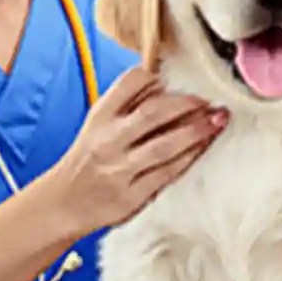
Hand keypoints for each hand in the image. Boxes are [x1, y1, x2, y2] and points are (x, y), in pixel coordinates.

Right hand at [55, 67, 228, 231]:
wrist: (63, 202)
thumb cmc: (89, 158)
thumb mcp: (98, 124)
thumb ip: (127, 104)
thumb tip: (165, 83)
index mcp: (100, 116)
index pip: (130, 83)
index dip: (158, 77)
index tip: (180, 78)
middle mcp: (108, 141)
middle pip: (154, 113)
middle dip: (188, 104)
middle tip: (210, 101)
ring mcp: (120, 170)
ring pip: (165, 146)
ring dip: (197, 131)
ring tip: (218, 121)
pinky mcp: (131, 196)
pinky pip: (167, 173)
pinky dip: (189, 157)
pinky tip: (204, 146)